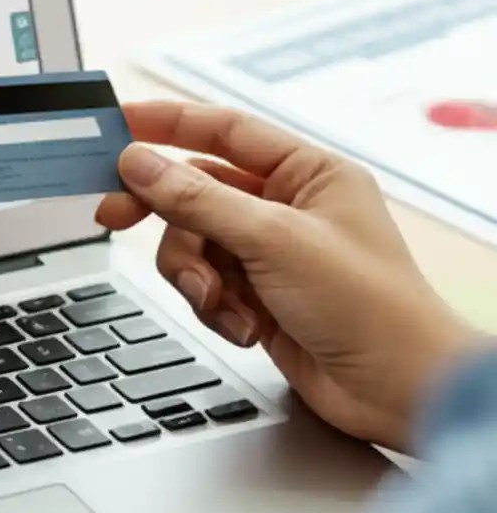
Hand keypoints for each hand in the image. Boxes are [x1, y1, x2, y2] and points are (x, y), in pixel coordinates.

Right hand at [96, 102, 483, 450]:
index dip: (166, 122)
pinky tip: (246, 326)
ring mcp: (271, 254)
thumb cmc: (370, 307)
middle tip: (114, 215)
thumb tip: (140, 164)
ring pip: (193, 244)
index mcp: (308, 173)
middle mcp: (288, 208)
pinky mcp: (259, 296)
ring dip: (196, 276)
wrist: (397, 390)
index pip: (223, 131)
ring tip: (221, 301)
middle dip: (161, 212)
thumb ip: (197, 200)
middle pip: (196, 192)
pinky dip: (216, 308)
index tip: (117, 124)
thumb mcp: (272, 240)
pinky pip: (206, 286)